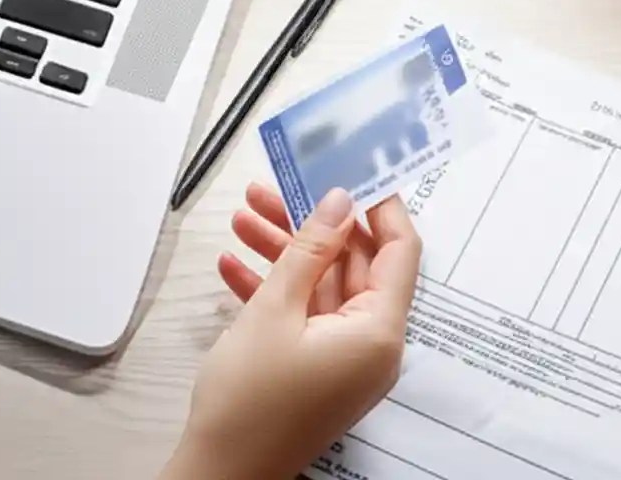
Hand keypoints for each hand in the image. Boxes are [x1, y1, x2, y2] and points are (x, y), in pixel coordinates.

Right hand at [162, 186, 421, 479]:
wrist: (221, 469)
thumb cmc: (249, 404)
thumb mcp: (275, 309)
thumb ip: (309, 249)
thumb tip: (338, 202)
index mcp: (377, 332)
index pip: (399, 252)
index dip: (378, 207)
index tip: (355, 170)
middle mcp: (369, 345)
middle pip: (353, 264)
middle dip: (312, 223)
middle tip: (278, 186)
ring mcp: (341, 357)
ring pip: (321, 285)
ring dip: (284, 250)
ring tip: (244, 215)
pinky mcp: (313, 366)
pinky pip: (301, 313)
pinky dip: (272, 287)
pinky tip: (232, 265)